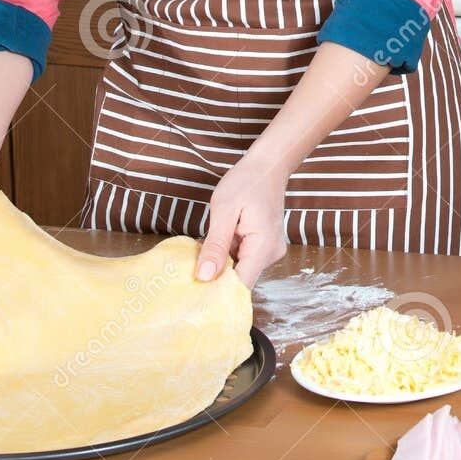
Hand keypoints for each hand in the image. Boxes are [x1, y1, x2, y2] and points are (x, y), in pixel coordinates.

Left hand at [196, 156, 288, 288]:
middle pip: (239, 279)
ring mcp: (270, 251)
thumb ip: (215, 245)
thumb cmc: (247, 182)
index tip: (193, 294)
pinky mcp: (265, 247)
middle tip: (189, 271)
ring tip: (202, 251)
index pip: (240, 286)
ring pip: (240, 269)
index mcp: (263, 248)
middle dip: (215, 276)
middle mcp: (271, 255)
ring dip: (221, 262)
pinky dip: (228, 254)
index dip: (217, 292)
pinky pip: (243, 258)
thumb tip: (204, 277)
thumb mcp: (224, 211)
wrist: (268, 165)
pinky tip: (216, 244)